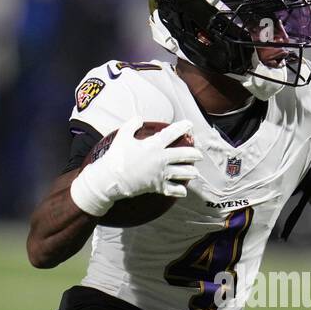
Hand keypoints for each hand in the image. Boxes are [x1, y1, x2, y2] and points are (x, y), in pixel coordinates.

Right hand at [70, 116, 203, 217]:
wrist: (111, 179)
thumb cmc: (116, 156)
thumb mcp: (122, 136)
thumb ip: (132, 124)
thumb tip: (139, 118)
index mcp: (153, 146)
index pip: (172, 134)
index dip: (182, 127)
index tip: (190, 124)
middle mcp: (160, 160)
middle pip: (184, 155)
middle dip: (194, 154)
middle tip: (199, 155)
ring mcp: (160, 174)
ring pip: (183, 173)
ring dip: (191, 172)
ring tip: (194, 172)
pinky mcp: (157, 187)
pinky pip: (173, 190)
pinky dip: (180, 191)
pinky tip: (184, 191)